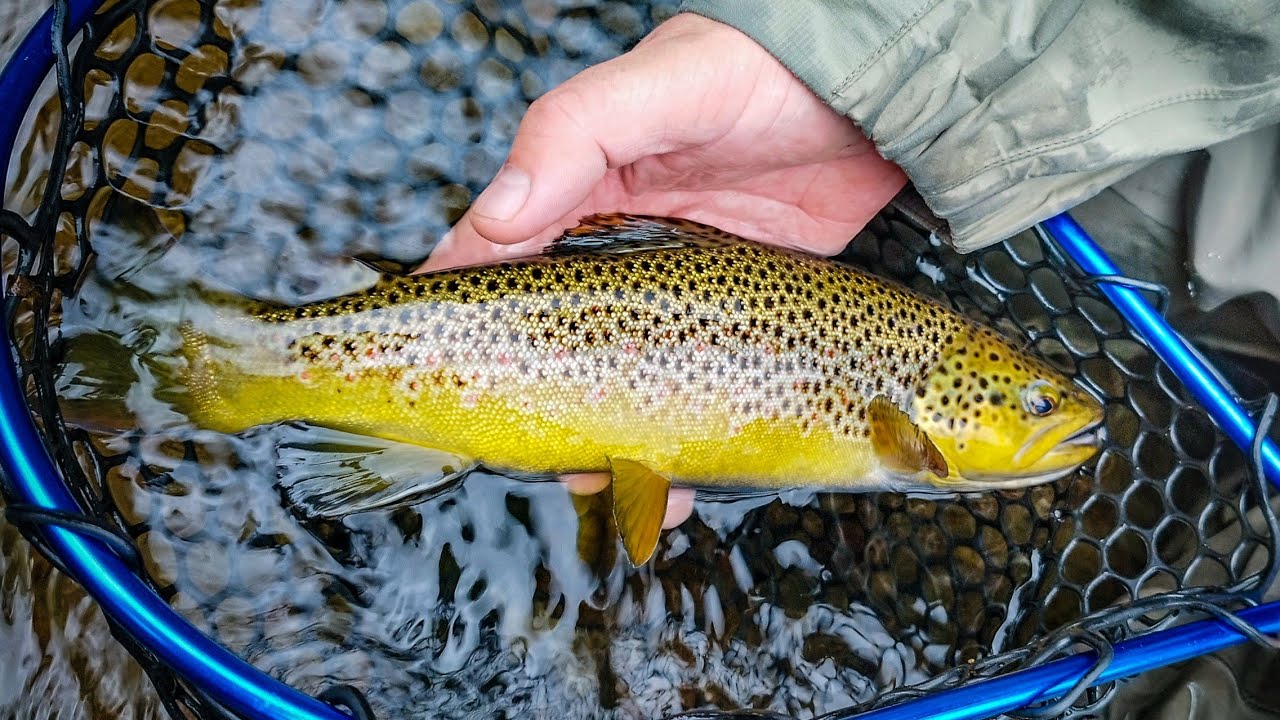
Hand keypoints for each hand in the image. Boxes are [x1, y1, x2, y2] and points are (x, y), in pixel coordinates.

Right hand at [423, 13, 906, 530]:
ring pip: (621, 376)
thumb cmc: (749, 70)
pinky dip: (684, 436)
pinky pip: (696, 385)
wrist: (862, 93)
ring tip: (605, 483)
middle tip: (535, 457)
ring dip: (608, 435)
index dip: (457, 319)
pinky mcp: (729, 316)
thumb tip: (498, 215)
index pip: (493, 258)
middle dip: (536, 402)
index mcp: (576, 191)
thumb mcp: (655, 90)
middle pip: (552, 337)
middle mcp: (612, 248)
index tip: (430, 382)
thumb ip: (574, 135)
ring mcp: (671, 290)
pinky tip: (682, 482)